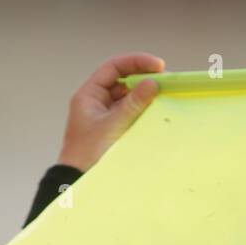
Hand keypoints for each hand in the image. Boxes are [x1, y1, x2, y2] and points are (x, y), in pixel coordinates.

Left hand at [56, 52, 164, 170]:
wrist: (78, 181)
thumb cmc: (89, 153)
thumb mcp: (113, 125)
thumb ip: (133, 104)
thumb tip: (153, 83)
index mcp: (89, 94)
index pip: (114, 68)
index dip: (136, 63)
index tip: (159, 66)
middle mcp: (96, 102)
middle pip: (123, 81)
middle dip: (144, 79)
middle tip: (167, 82)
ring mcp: (105, 116)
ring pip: (128, 98)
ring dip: (145, 96)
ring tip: (165, 96)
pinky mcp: (113, 129)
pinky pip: (130, 113)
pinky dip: (143, 111)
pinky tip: (157, 112)